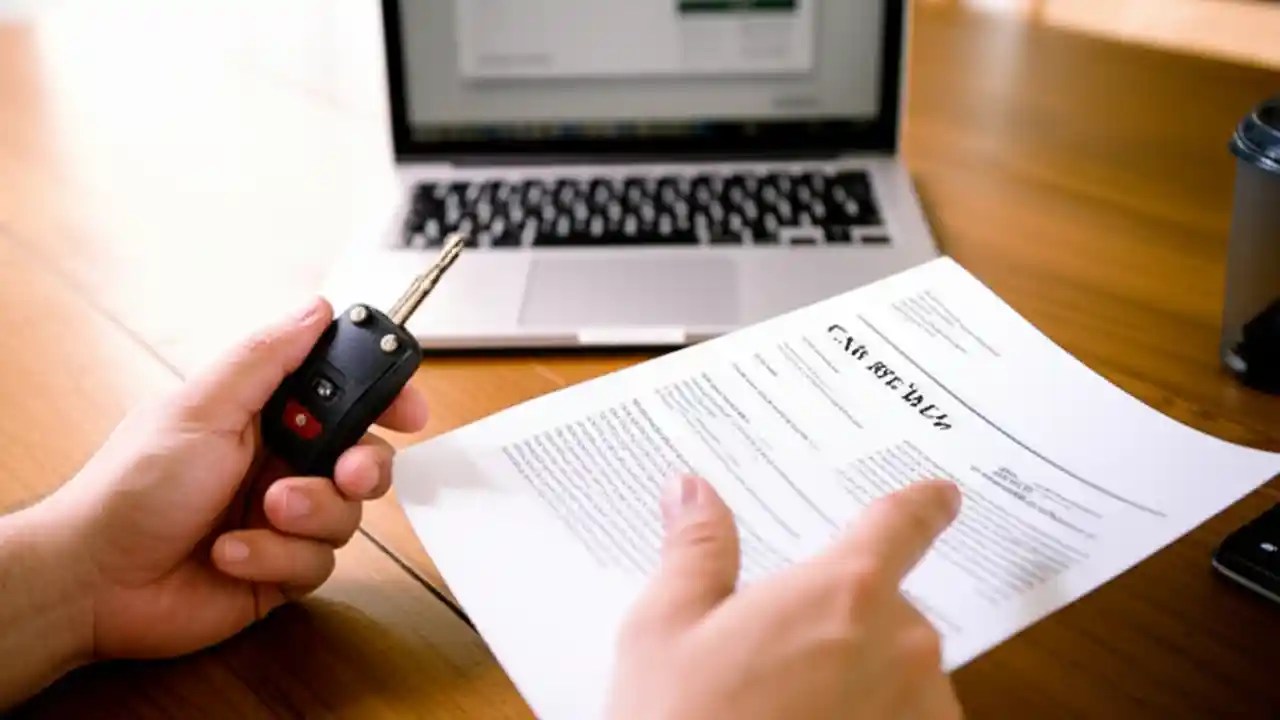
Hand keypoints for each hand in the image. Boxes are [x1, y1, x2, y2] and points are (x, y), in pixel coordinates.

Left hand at [38, 297, 428, 660]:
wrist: (96, 580)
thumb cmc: (131, 487)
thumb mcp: (201, 407)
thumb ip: (265, 358)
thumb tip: (316, 308)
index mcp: (265, 415)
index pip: (346, 396)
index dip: (385, 399)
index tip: (408, 410)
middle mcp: (281, 463)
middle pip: (366, 457)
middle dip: (364, 466)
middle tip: (347, 472)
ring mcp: (285, 518)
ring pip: (349, 514)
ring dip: (307, 514)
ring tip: (260, 513)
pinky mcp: (283, 569)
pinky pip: (320, 562)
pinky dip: (275, 557)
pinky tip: (230, 552)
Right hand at [607, 475, 962, 719]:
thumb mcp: (667, 630)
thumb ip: (696, 550)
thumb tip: (693, 490)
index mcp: (842, 591)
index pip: (900, 524)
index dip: (922, 505)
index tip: (942, 496)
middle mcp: (902, 644)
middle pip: (887, 608)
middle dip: (842, 621)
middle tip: (776, 654)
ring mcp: (923, 709)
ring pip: (900, 672)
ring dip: (861, 679)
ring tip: (788, 708)